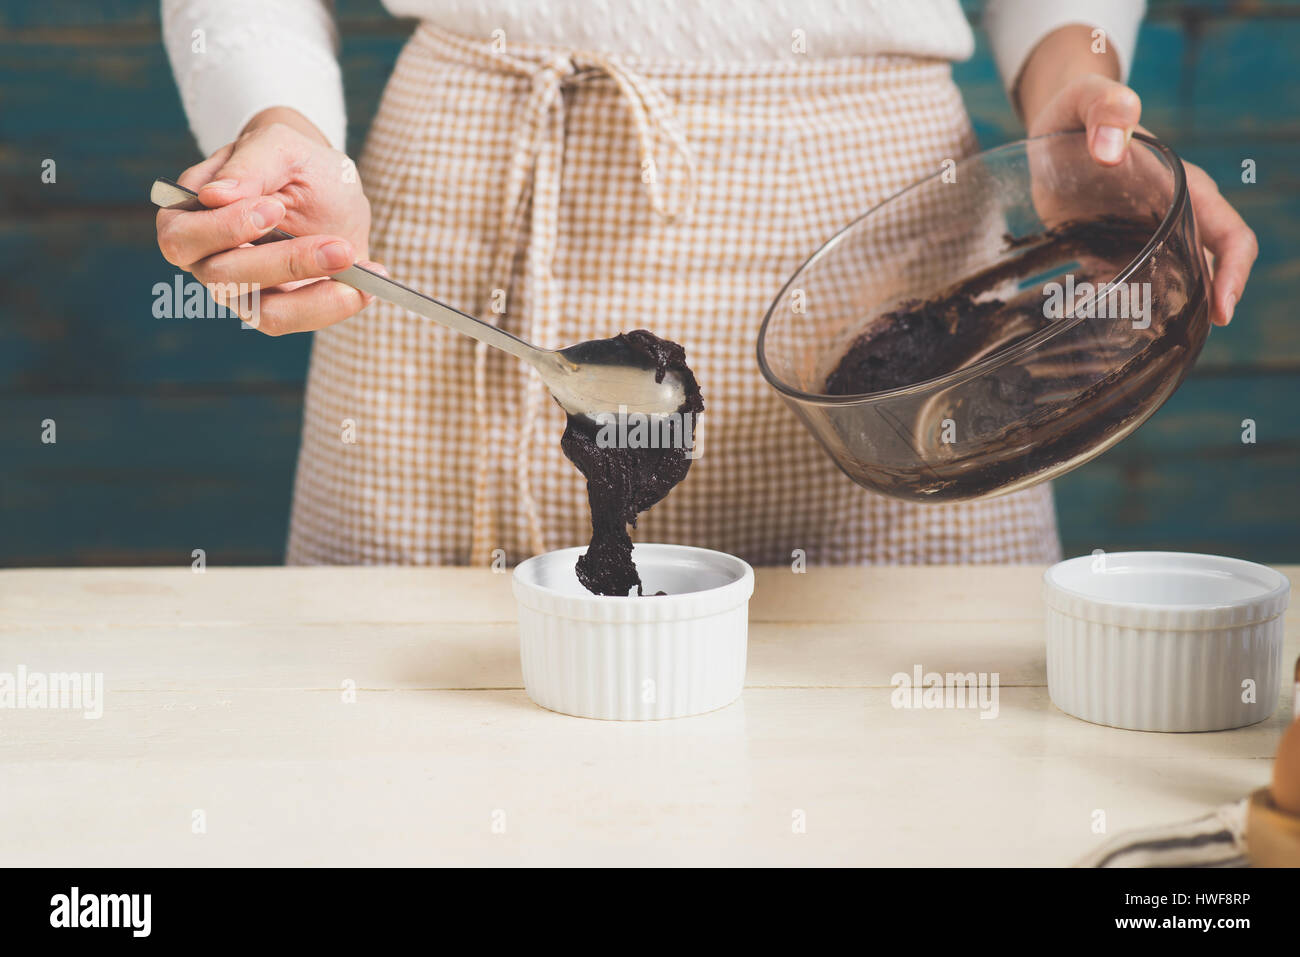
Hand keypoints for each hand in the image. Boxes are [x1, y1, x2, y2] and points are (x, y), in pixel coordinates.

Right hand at [155, 107, 382, 334]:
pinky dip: (333, 305)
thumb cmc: (294, 162)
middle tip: (337, 246)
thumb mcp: (281, 147)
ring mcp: (241, 291)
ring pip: (262, 312)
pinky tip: (365, 285)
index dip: (225, 229)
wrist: (327, 186)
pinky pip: (296, 320)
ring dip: (314, 296)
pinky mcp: (279, 308)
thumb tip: (213, 196)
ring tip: (355, 264)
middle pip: (222, 278)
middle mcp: (206, 260)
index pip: (182, 237)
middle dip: (283, 263)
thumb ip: (249, 165)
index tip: (274, 208)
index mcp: (189, 215)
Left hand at [1018, 31, 1255, 326]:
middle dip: (1201, 308)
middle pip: (1205, 270)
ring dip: (1164, 316)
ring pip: (1170, 286)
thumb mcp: (1085, 100)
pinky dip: (1124, 314)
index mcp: (1181, 186)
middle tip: (1177, 346)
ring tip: (1142, 351)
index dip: (1232, 272)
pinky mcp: (1111, 253)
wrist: (1051, 129)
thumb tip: (1114, 148)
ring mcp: (1142, 238)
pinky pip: (1128, 290)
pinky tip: (1103, 339)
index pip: (1228, 234)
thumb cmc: (1075, 111)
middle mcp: (1171, 216)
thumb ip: (1105, 108)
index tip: (1220, 310)